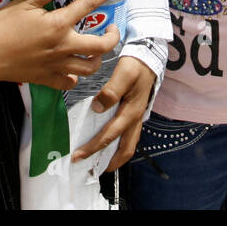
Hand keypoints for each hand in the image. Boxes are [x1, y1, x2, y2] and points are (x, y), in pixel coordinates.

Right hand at [0, 0, 118, 90]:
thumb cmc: (2, 26)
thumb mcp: (25, 2)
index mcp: (58, 25)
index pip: (87, 7)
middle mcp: (63, 46)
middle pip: (100, 46)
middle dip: (112, 36)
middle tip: (111, 28)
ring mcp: (56, 65)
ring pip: (89, 68)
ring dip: (98, 58)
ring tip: (96, 50)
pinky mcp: (46, 79)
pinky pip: (69, 83)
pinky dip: (75, 77)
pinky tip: (73, 70)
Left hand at [71, 56, 155, 170]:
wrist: (149, 57)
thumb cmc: (136, 65)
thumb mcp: (124, 74)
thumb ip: (111, 91)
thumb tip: (97, 108)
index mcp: (131, 112)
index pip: (109, 136)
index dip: (93, 147)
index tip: (77, 156)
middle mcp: (135, 119)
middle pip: (124, 150)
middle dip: (108, 162)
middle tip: (89, 168)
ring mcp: (136, 117)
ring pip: (127, 144)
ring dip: (114, 156)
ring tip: (98, 161)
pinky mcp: (134, 113)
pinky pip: (126, 135)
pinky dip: (116, 144)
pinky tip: (106, 142)